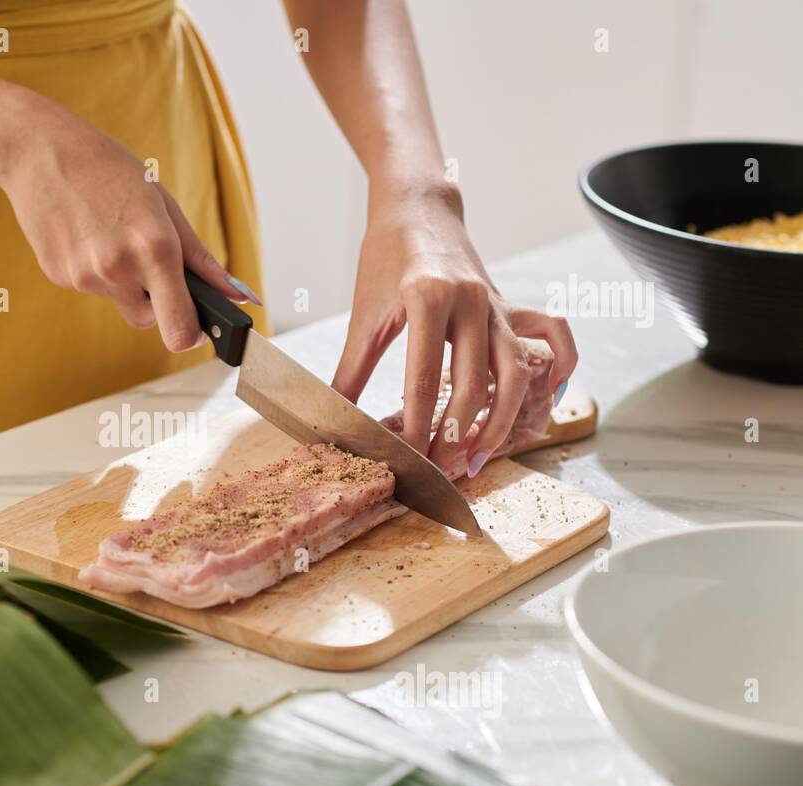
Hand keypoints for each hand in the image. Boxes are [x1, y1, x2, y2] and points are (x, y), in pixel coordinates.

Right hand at [0, 94, 258, 351]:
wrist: (39, 152)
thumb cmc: (108, 169)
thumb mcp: (164, 205)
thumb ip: (201, 259)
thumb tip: (238, 296)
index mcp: (155, 249)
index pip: (180, 330)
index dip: (192, 335)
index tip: (197, 327)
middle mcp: (119, 269)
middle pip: (149, 321)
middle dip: (157, 302)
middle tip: (148, 260)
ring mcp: (85, 276)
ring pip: (120, 302)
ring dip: (124, 282)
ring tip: (110, 234)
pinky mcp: (59, 277)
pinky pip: (91, 288)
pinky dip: (95, 270)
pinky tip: (86, 234)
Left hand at [334, 185, 576, 474]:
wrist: (418, 209)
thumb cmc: (386, 258)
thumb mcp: (364, 315)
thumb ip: (350, 371)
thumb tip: (335, 417)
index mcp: (428, 299)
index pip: (424, 377)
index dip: (418, 424)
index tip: (410, 458)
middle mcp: (472, 301)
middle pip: (475, 382)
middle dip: (459, 433)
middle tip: (443, 469)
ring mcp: (498, 304)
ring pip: (517, 370)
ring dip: (503, 419)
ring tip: (481, 455)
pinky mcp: (512, 306)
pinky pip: (552, 335)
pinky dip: (559, 366)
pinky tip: (545, 401)